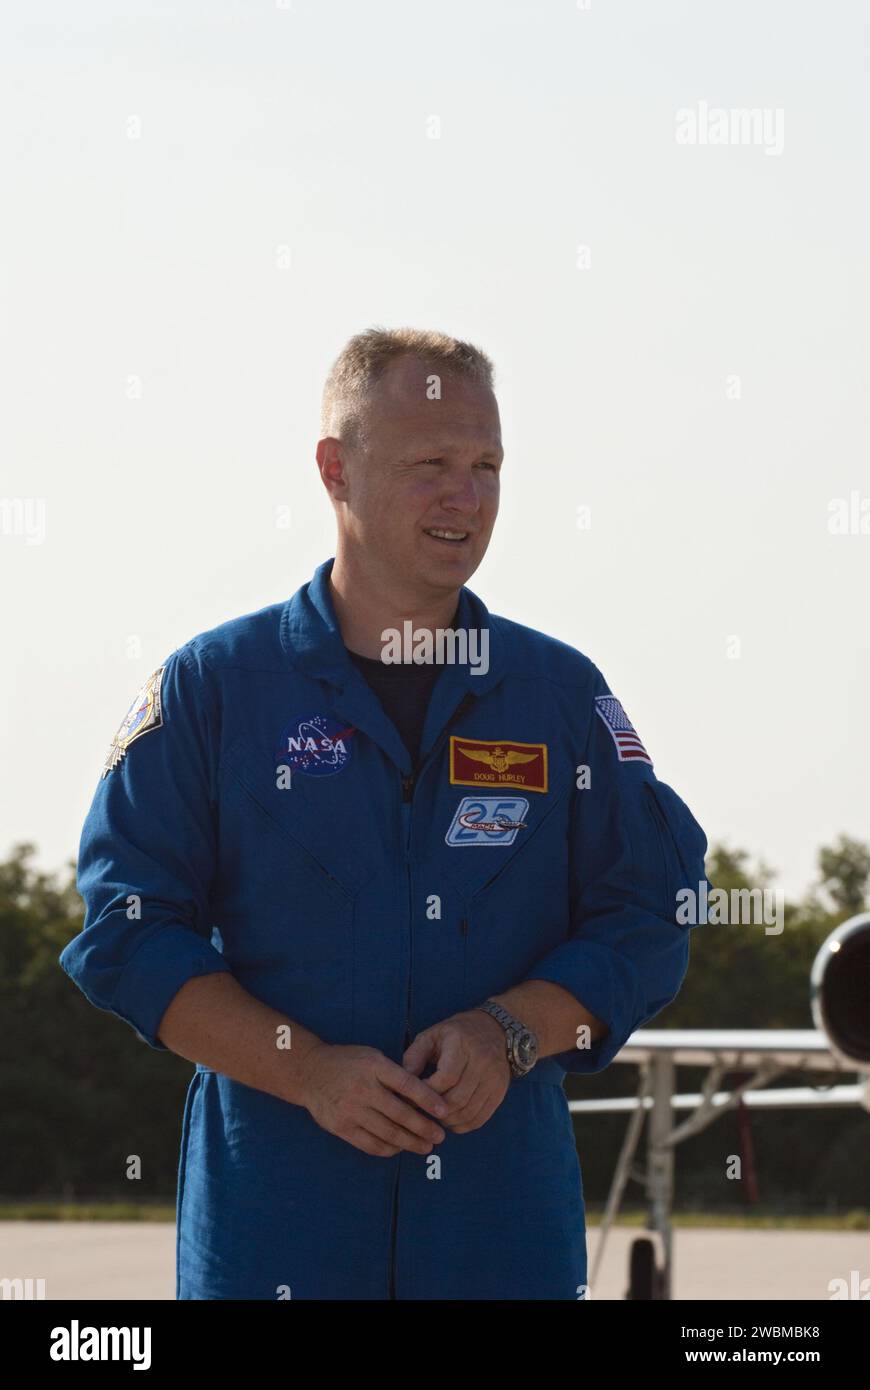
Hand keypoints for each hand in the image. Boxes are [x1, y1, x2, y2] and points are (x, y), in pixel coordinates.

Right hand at [297, 1042, 448, 1157]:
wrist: (310, 1072)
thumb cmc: (349, 1063)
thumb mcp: (372, 1058)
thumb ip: (395, 1074)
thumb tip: (425, 1096)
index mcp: (374, 1066)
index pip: (407, 1084)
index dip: (428, 1099)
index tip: (444, 1111)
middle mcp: (363, 1088)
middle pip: (400, 1114)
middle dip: (424, 1128)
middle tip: (440, 1136)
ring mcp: (350, 1110)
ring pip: (387, 1133)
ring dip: (410, 1143)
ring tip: (426, 1146)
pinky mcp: (340, 1127)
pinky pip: (370, 1144)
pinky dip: (388, 1149)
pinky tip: (400, 1148)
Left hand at [402, 1010, 510, 1133]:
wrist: (495, 1029)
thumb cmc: (455, 1034)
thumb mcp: (431, 1036)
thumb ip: (414, 1058)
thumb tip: (401, 1085)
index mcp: (462, 1044)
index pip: (446, 1078)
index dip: (427, 1093)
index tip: (412, 1097)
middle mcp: (482, 1061)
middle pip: (457, 1099)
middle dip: (435, 1110)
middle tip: (421, 1112)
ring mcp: (494, 1078)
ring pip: (468, 1111)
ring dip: (448, 1121)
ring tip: (434, 1117)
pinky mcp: (500, 1091)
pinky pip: (480, 1117)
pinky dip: (463, 1125)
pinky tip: (450, 1121)